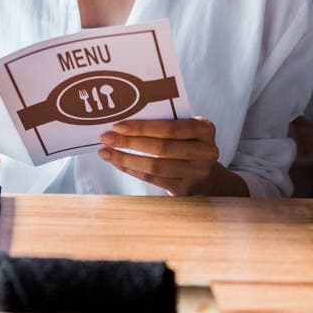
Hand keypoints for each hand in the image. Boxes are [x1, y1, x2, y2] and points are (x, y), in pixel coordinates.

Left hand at [98, 117, 222, 195]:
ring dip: (126, 158)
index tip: (118, 125)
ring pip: (155, 166)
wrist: (206, 173)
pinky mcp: (185, 190)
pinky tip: (117, 162)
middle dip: (130, 142)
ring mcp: (197, 173)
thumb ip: (164, 122)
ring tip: (106, 152)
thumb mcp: (184, 129)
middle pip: (161, 148)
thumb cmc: (186, 142)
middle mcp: (205, 152)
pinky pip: (153, 179)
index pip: (171, 128)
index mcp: (204, 129)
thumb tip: (123, 122)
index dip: (143, 128)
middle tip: (106, 137)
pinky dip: (132, 169)